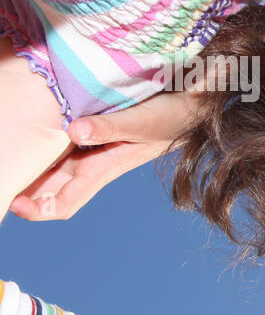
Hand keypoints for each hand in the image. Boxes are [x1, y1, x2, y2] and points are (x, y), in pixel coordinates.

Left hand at [8, 91, 197, 220]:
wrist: (195, 105)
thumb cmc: (174, 117)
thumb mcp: (142, 121)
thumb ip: (109, 127)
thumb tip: (74, 132)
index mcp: (104, 168)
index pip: (63, 203)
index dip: (36, 209)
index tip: (13, 201)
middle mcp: (95, 162)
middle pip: (50, 187)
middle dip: (23, 187)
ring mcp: (94, 146)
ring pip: (53, 166)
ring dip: (30, 166)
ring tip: (5, 153)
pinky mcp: (96, 129)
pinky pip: (62, 143)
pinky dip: (43, 143)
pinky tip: (30, 129)